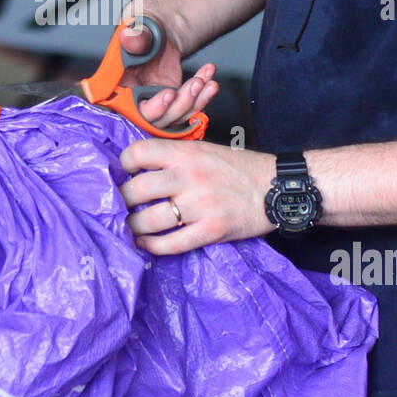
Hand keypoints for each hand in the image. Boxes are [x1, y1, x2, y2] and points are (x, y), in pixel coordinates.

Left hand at [117, 140, 277, 253]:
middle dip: (122, 200)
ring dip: (133, 226)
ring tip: (130, 226)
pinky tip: (145, 243)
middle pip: (136, 190)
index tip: (122, 174)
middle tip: (121, 206)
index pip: (138, 153)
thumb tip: (139, 167)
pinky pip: (171, 244)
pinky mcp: (209, 231)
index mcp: (185, 153)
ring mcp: (199, 206)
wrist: (275, 187)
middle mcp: (188, 177)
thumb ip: (174, 156)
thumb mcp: (204, 150)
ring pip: (149, 220)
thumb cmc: (238, 168)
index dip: (123, 164)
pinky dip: (152, 246)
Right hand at [118, 20, 218, 130]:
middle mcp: (132, 98)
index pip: (124, 106)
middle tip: (192, 86)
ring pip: (172, 117)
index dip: (148, 107)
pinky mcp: (171, 104)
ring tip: (202, 80)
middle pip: (151, 119)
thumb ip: (136, 36)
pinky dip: (201, 98)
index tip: (168, 94)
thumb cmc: (145, 29)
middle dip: (175, 106)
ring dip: (192, 101)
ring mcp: (153, 104)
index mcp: (116, 83)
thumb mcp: (140, 27)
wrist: (164, 30)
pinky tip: (209, 81)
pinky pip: (186, 109)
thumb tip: (129, 39)